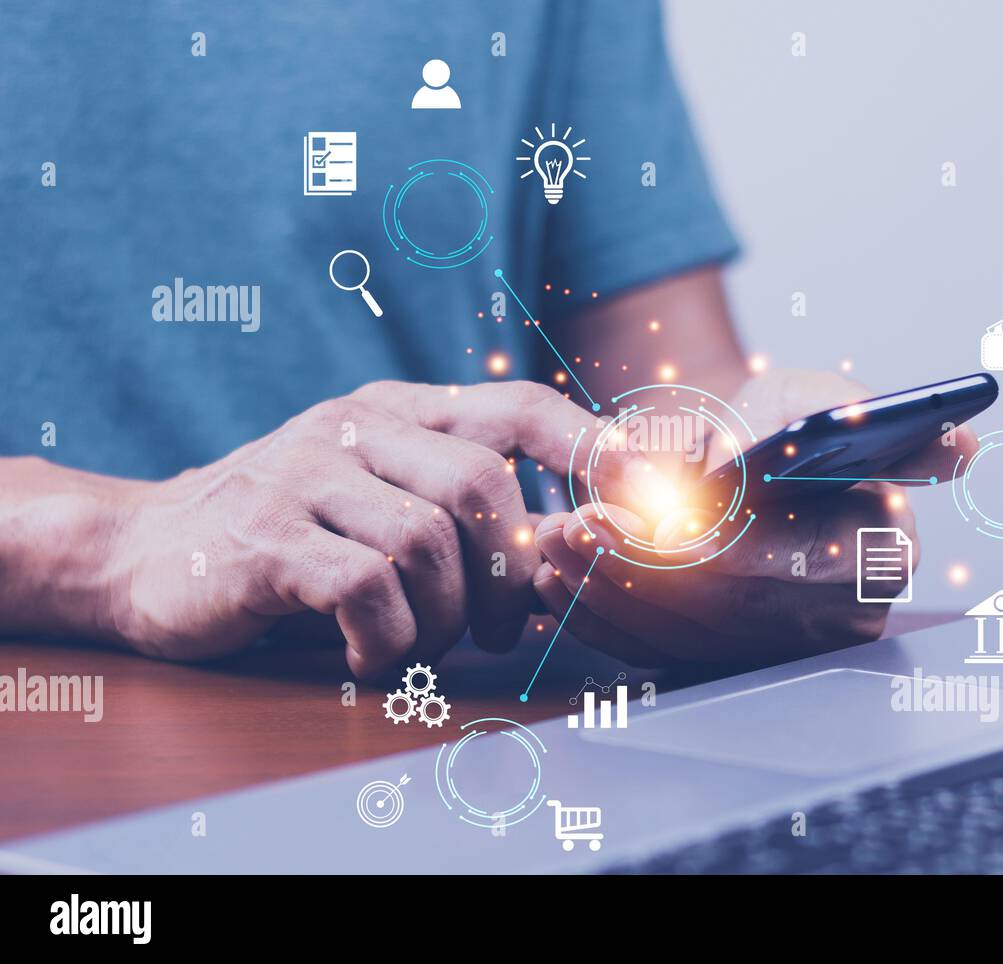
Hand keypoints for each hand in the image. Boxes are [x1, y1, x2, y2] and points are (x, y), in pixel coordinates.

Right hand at [105, 381, 632, 677]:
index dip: (588, 446)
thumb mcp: (375, 496)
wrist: (139, 551)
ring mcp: (303, 475)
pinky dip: (387, 641)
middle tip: (505, 627)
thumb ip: (460, 508)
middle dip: (513, 571)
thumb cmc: (289, 534)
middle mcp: (354, 426)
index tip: (641, 492)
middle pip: (482, 482)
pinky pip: (366, 589)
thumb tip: (575, 550)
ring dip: (445, 619)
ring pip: (427, 542)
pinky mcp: (263, 538)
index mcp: (396, 410)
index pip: (516, 405)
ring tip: (418, 646)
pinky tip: (367, 656)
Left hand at [531, 369, 978, 666]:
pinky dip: (600, 617)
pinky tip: (560, 573)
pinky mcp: (734, 659)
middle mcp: (842, 613)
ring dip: (606, 587)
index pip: (803, 561)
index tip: (655, 524)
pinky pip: (658, 652)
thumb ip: (769, 421)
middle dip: (639, 565)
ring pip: (685, 635)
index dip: (724, 547)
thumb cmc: (790, 428)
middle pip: (730, 607)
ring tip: (555, 534)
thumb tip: (720, 469)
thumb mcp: (795, 397)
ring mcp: (784, 646)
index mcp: (881, 544)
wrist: (766, 467)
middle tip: (577, 522)